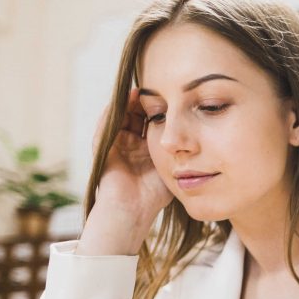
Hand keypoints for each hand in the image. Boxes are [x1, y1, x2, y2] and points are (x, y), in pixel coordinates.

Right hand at [77, 88, 174, 254]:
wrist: (132, 211)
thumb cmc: (154, 195)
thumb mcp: (170, 166)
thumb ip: (179, 151)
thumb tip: (195, 137)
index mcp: (145, 149)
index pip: (151, 121)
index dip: (160, 109)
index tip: (172, 97)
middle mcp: (129, 144)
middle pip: (136, 115)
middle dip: (145, 102)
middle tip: (156, 88)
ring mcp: (115, 145)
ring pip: (121, 116)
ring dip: (129, 103)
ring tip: (141, 90)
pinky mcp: (102, 147)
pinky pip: (106, 124)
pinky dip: (114, 111)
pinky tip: (125, 100)